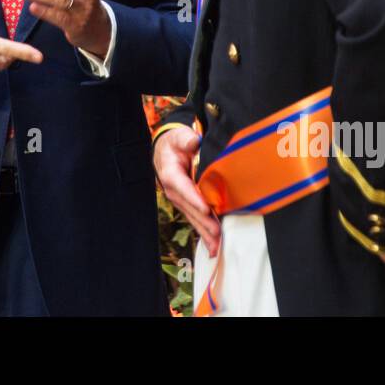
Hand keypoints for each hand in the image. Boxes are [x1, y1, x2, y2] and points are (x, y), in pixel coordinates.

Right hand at [154, 126, 221, 256]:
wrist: (166, 152)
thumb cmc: (175, 143)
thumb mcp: (179, 137)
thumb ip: (185, 139)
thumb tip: (194, 141)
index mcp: (170, 174)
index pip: (183, 187)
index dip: (194, 199)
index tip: (206, 209)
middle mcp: (173, 191)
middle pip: (190, 209)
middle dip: (204, 222)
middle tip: (217, 233)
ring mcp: (180, 201)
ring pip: (193, 218)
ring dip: (205, 233)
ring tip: (217, 247)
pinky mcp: (186, 206)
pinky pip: (195, 220)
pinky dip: (204, 235)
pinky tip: (213, 248)